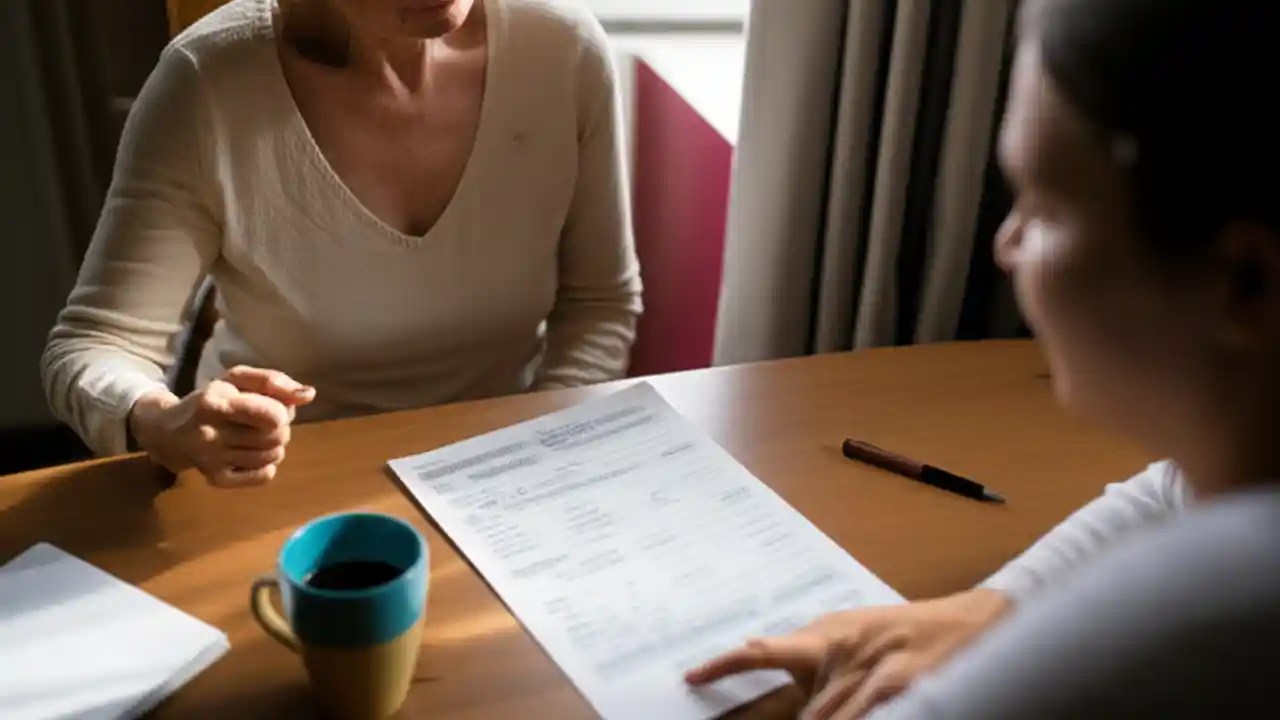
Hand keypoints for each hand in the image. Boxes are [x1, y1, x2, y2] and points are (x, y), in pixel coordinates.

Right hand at [129, 366, 315, 487]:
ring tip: (259, 437)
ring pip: (272, 457)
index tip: (273, 408)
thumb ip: (274, 381)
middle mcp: (211, 433)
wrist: (170, 431)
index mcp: (216, 402)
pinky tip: (253, 455)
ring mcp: (212, 459)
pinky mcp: (216, 479)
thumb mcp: (237, 379)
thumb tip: (309, 394)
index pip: (273, 415)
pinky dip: (267, 466)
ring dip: (275, 446)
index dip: (282, 411)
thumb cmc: (214, 399)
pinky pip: (263, 477)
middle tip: (267, 424)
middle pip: (276, 437)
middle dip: (281, 429)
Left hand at [685, 589, 1010, 716]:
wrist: (975, 623)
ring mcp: (873, 672)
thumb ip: (821, 665)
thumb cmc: (910, 636)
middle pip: (806, 716)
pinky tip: (867, 712)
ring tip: (850, 707)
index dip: (725, 664)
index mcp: (827, 635)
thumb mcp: (858, 639)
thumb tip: (787, 687)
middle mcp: (843, 651)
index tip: (691, 677)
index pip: (764, 650)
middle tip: (791, 718)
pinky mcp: (900, 688)